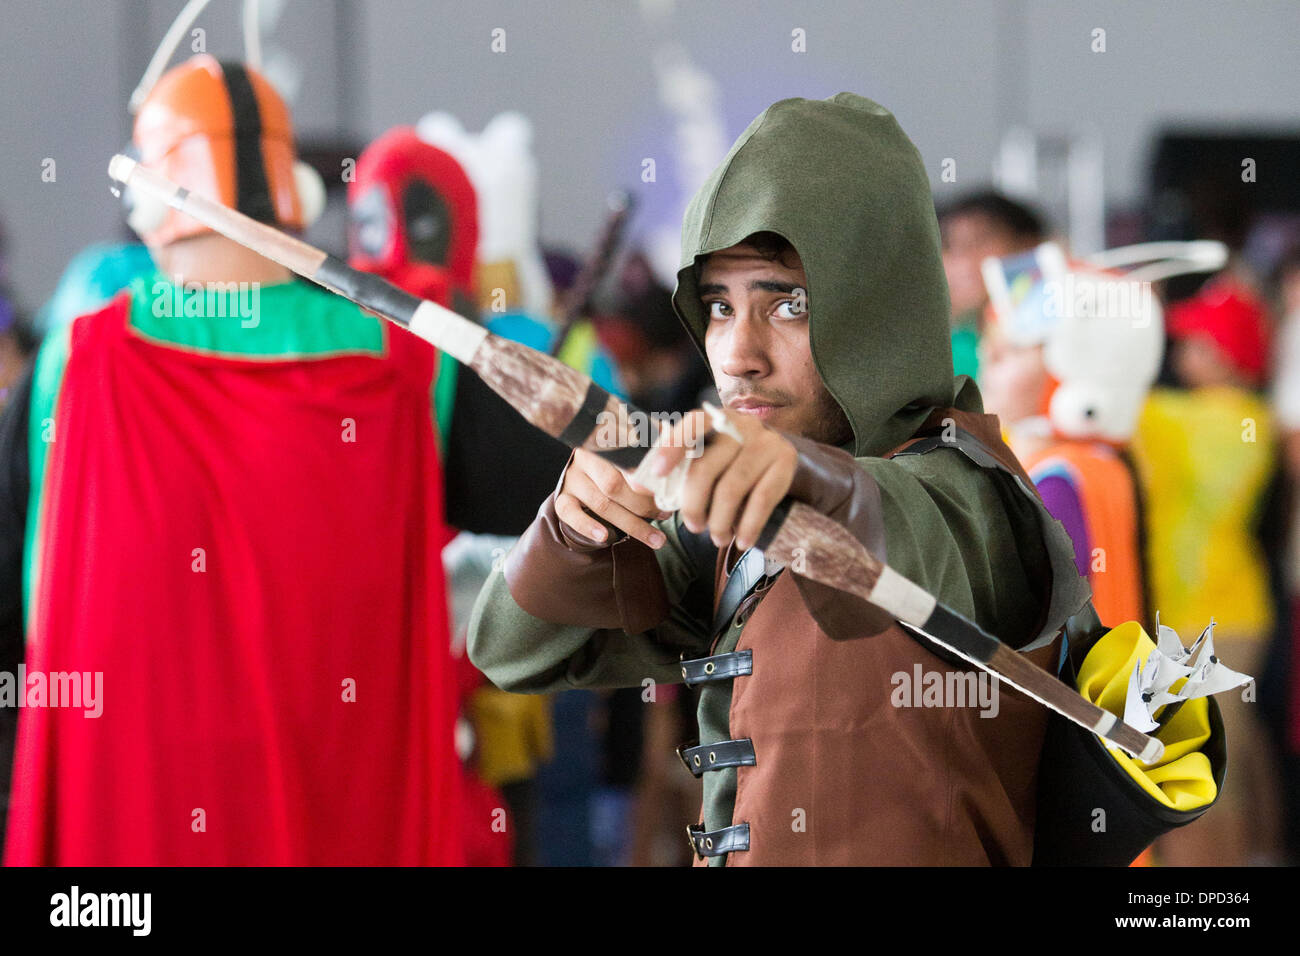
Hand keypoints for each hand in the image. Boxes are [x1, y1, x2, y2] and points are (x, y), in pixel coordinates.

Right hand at [555, 448, 671, 549]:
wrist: (589, 469)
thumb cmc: (621, 460)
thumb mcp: (636, 448)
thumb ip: (654, 448)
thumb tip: (682, 453)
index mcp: (607, 441)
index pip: (627, 458)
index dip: (647, 477)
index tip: (667, 492)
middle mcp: (586, 457)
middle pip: (615, 484)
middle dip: (644, 505)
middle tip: (666, 516)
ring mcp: (572, 477)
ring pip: (600, 503)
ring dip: (631, 524)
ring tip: (656, 539)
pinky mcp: (562, 496)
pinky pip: (568, 512)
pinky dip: (586, 525)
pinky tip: (604, 537)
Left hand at [647, 407, 796, 550]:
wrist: (784, 459)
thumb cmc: (732, 463)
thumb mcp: (707, 457)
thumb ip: (674, 467)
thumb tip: (635, 483)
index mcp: (716, 419)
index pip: (692, 425)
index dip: (672, 447)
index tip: (657, 474)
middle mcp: (742, 426)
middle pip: (706, 467)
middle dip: (693, 505)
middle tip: (693, 527)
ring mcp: (766, 443)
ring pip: (732, 488)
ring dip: (719, 521)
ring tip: (716, 537)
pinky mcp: (785, 463)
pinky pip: (762, 500)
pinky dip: (748, 526)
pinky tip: (741, 541)